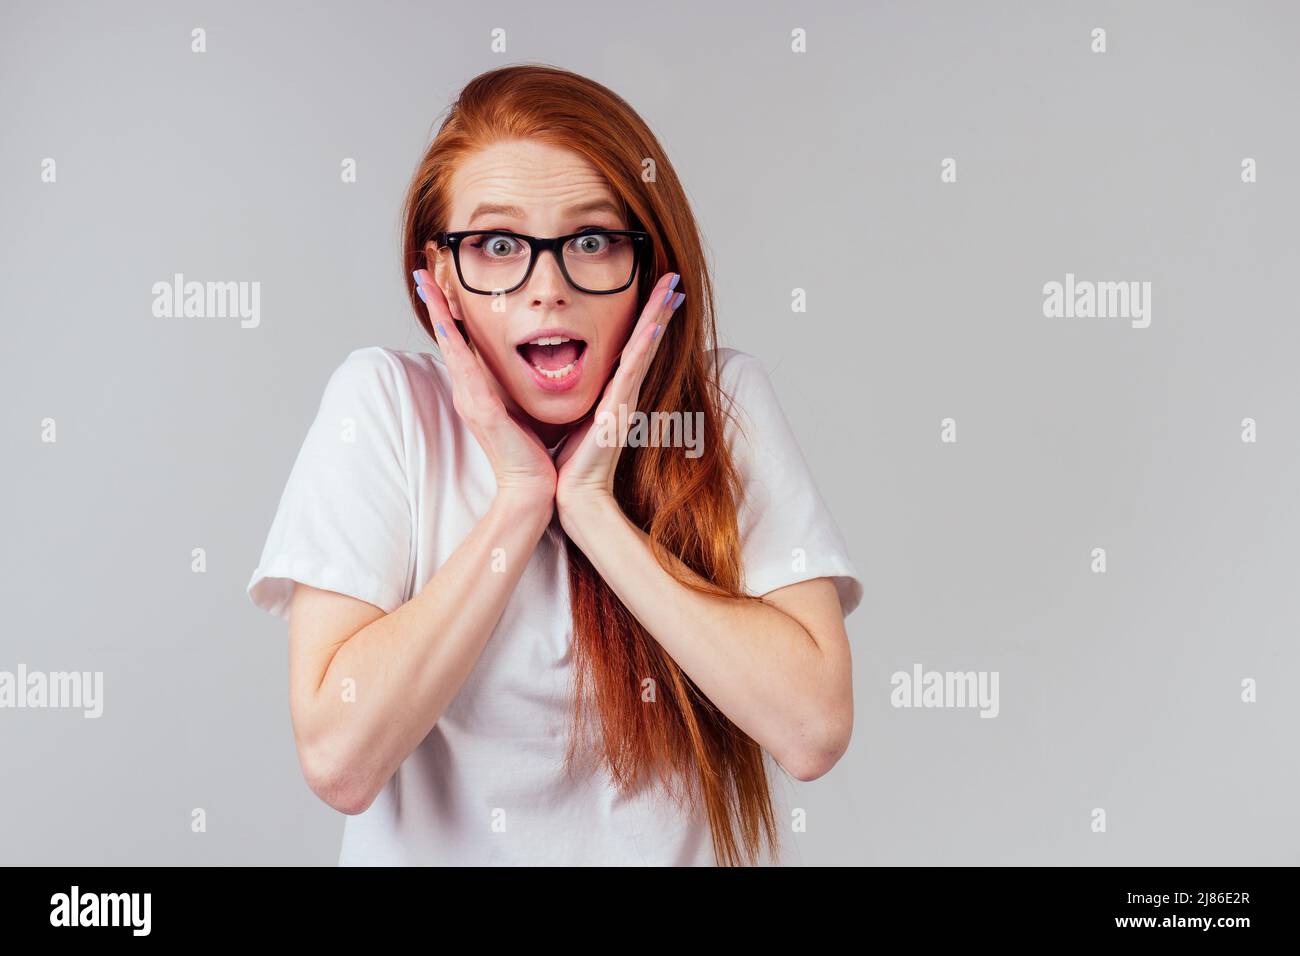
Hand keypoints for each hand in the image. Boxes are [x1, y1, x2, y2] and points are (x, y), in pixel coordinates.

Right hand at [413, 269, 556, 508]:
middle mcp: (468, 393)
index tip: (441, 283)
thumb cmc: (531, 454)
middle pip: (447, 338)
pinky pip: (466, 372)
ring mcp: (471, 402)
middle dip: (435, 304)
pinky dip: (455, 346)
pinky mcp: (482, 413)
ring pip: (451, 348)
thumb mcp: (520, 411)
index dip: (448, 312)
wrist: (533, 489)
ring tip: (428, 285)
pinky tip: (448, 326)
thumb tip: (519, 369)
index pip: (460, 343)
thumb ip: (513, 390)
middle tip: (423, 271)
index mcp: (478, 392)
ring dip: (439, 315)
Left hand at [554, 271, 683, 523]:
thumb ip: (582, 398)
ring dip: (658, 318)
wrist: (575, 495)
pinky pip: (631, 374)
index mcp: (615, 391)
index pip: (634, 345)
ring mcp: (624, 401)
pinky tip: (652, 327)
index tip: (660, 290)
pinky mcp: (617, 412)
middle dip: (660, 308)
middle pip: (646, 341)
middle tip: (674, 278)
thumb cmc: (572, 463)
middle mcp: (625, 392)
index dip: (648, 317)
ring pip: (644, 350)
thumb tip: (570, 379)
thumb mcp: (575, 418)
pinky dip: (643, 350)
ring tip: (672, 290)